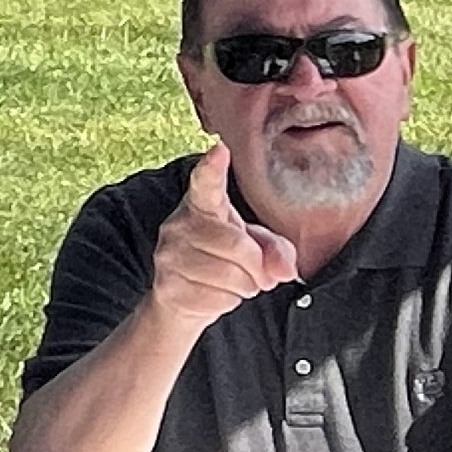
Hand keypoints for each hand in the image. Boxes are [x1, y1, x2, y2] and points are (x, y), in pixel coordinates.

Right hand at [150, 142, 299, 329]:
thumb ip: (277, 251)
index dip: (213, 167)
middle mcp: (180, 224)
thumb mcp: (257, 246)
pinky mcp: (166, 286)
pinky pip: (215, 298)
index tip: (220, 149)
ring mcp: (168, 255)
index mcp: (204, 204)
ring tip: (238, 283)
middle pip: (236, 245)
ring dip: (245, 286)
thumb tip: (285, 271)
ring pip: (229, 276)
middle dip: (257, 266)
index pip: (207, 183)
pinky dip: (228, 302)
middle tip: (258, 273)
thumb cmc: (225, 261)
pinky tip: (218, 294)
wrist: (183, 299)